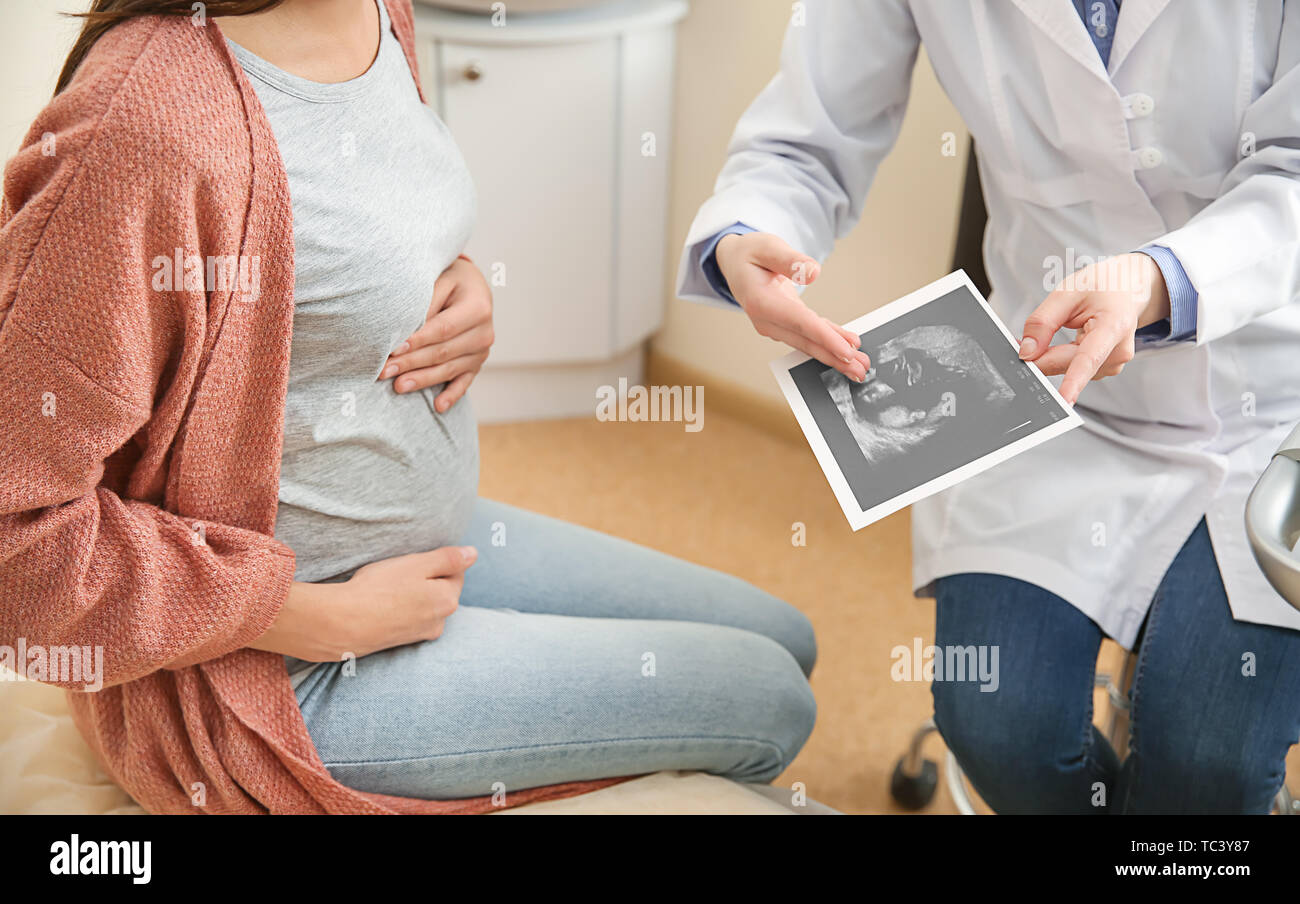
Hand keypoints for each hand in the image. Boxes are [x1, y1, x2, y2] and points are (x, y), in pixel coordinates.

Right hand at [250, 546, 476, 661]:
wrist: (343, 624)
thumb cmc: (380, 589)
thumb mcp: (417, 564)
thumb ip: (448, 558)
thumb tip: (473, 554)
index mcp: (448, 599)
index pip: (455, 570)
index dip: (433, 560)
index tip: (412, 561)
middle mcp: (440, 621)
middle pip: (440, 588)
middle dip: (424, 578)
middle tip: (397, 574)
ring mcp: (421, 634)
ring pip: (423, 603)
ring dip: (411, 594)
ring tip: (386, 589)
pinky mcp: (402, 641)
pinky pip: (408, 617)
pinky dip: (399, 608)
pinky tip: (381, 604)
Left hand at [380, 256, 492, 411]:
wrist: (472, 287)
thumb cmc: (451, 280)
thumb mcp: (440, 279)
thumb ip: (425, 300)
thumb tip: (405, 327)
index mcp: (478, 308)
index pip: (443, 329)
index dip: (417, 341)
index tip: (393, 349)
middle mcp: (485, 333)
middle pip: (444, 352)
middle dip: (412, 363)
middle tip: (384, 372)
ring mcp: (482, 351)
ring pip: (449, 369)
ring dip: (423, 380)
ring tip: (398, 387)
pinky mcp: (477, 363)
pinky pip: (464, 382)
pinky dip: (452, 395)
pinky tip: (438, 407)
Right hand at [715, 232, 869, 380]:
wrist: (734, 263)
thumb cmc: (751, 253)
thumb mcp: (768, 246)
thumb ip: (789, 260)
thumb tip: (813, 272)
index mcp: (761, 301)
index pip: (799, 322)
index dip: (824, 337)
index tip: (846, 350)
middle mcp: (766, 319)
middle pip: (805, 341)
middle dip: (834, 357)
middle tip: (860, 370)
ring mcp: (774, 325)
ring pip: (808, 343)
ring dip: (834, 357)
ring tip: (858, 368)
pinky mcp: (784, 324)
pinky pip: (808, 335)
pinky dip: (828, 344)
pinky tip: (847, 349)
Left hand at [1018, 252, 1170, 405]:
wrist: (1127, 287)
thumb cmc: (1101, 286)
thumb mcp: (1066, 293)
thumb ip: (1042, 323)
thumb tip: (1027, 354)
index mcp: (1114, 326)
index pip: (1089, 359)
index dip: (1073, 382)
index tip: (1063, 400)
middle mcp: (1119, 350)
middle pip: (1069, 364)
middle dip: (1041, 357)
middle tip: (1020, 343)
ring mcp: (1114, 363)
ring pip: (1068, 368)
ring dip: (1051, 355)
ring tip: (1057, 328)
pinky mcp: (1105, 368)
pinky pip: (1072, 368)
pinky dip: (1059, 358)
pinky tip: (1061, 343)